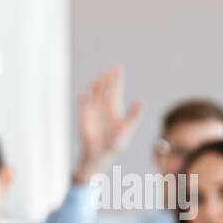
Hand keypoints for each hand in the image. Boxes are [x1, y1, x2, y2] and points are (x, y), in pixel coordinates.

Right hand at [73, 63, 142, 183]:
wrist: (99, 154)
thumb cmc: (115, 143)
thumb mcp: (127, 129)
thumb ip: (133, 116)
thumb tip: (140, 101)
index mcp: (115, 106)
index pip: (116, 88)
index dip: (116, 78)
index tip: (116, 67)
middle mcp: (103, 106)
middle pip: (104, 87)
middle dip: (105, 78)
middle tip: (107, 71)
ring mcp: (92, 110)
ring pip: (93, 93)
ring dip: (94, 86)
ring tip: (97, 80)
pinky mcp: (83, 117)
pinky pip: (82, 104)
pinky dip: (83, 98)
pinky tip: (85, 93)